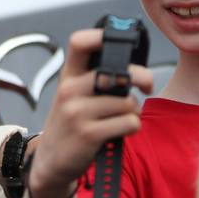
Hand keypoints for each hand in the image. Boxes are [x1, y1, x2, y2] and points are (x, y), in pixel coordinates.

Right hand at [27, 28, 152, 197]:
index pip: (79, 42)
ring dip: (134, 111)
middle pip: (118, 72)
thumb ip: (94, 78)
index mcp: (68, 76)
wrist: (51, 162)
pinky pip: (129, 123)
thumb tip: (133, 68)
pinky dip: (132, 127)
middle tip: (147, 85)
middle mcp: (70, 90)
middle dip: (142, 77)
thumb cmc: (71, 124)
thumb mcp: (73, 96)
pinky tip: (120, 131)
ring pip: (128, 102)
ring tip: (122, 118)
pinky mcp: (89, 134)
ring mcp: (77, 112)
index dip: (101, 35)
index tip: (123, 42)